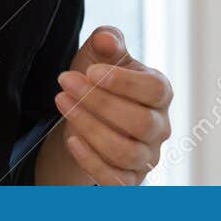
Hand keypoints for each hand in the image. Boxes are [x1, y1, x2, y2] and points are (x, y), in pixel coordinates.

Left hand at [51, 25, 171, 184]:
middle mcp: (159, 127)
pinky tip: (71, 139)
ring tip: (62, 102)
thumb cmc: (96, 81)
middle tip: (65, 82)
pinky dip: (91, 161)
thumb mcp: (97, 55)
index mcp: (159, 92)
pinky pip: (115, 181)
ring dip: (89, 128)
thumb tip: (107, 40)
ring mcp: (146, 156)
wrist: (82, 116)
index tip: (89, 71)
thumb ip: (106, 41)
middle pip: (140, 123)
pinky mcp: (129, 180)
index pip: (155, 91)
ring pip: (125, 152)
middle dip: (98, 102)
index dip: (123, 82)